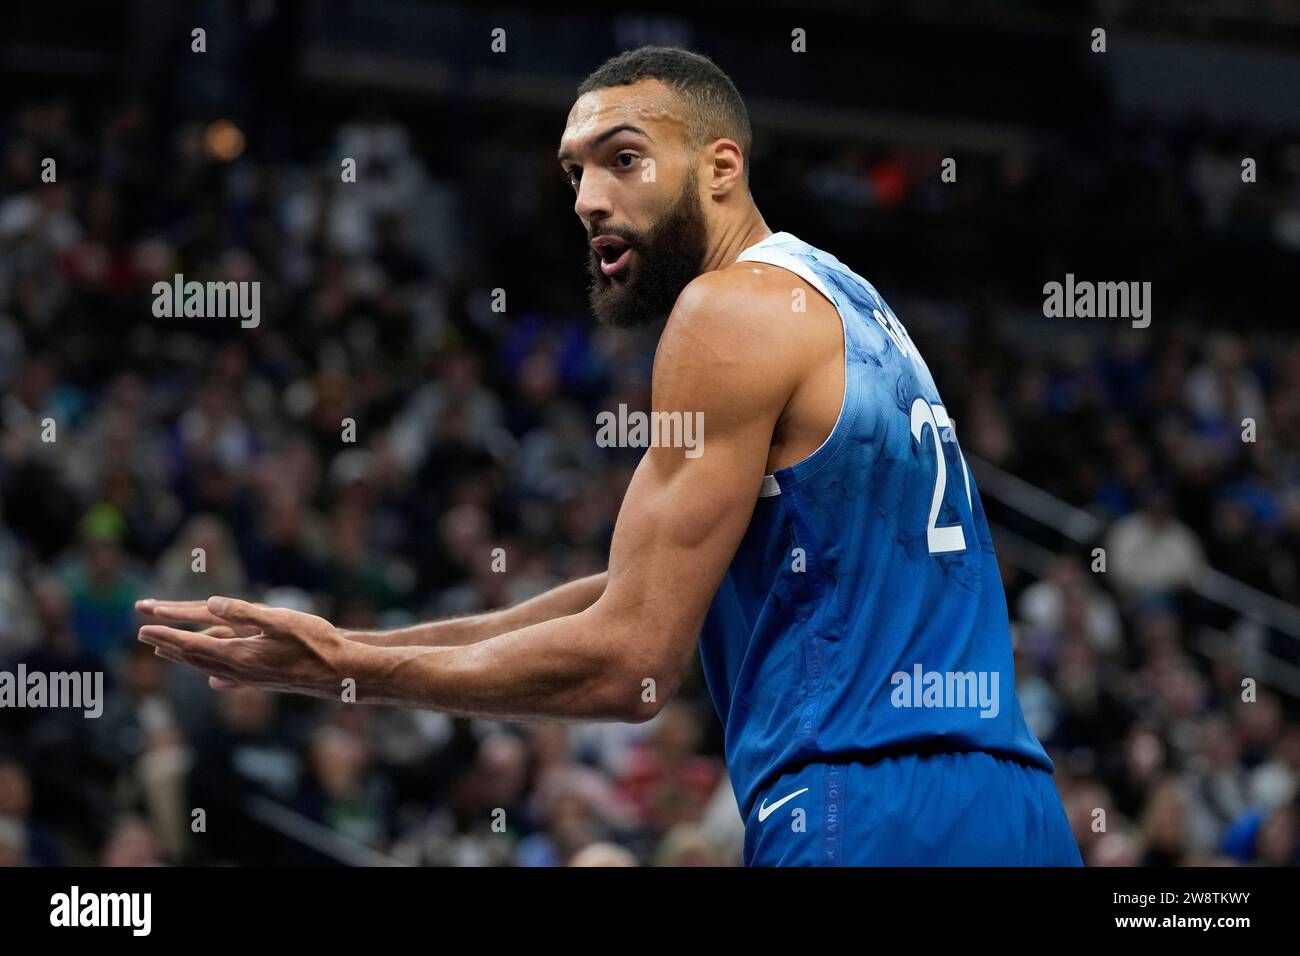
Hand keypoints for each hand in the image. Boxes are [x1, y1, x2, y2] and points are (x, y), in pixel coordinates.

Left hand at [137, 597, 350, 697]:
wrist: (341, 674)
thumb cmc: (316, 643)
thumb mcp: (282, 620)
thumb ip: (245, 613)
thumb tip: (212, 603)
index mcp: (239, 653)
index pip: (192, 642)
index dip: (166, 632)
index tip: (143, 625)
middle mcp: (239, 669)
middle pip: (194, 656)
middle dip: (167, 643)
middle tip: (142, 634)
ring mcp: (251, 678)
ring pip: (208, 667)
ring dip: (185, 657)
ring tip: (167, 652)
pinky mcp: (263, 681)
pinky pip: (227, 676)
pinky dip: (211, 671)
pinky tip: (215, 680)